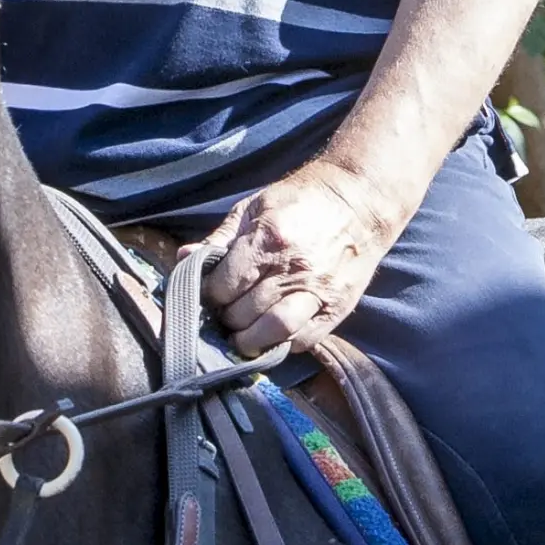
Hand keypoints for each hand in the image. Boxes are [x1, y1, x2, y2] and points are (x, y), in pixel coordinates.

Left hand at [180, 161, 405, 355]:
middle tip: (222, 314)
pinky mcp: (338, 307)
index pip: (224, 286)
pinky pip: (305, 340)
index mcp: (269, 240)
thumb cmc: (300, 200)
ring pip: (274, 332)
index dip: (208, 295)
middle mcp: (294, 269)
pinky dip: (282, 344)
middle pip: (245, 312)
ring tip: (241, 335)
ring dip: (250, 340)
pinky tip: (270, 336)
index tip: (207, 295)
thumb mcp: (254, 207)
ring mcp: (319, 291)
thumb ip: (220, 238)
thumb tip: (184, 258)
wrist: (359, 200)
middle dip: (226, 318)